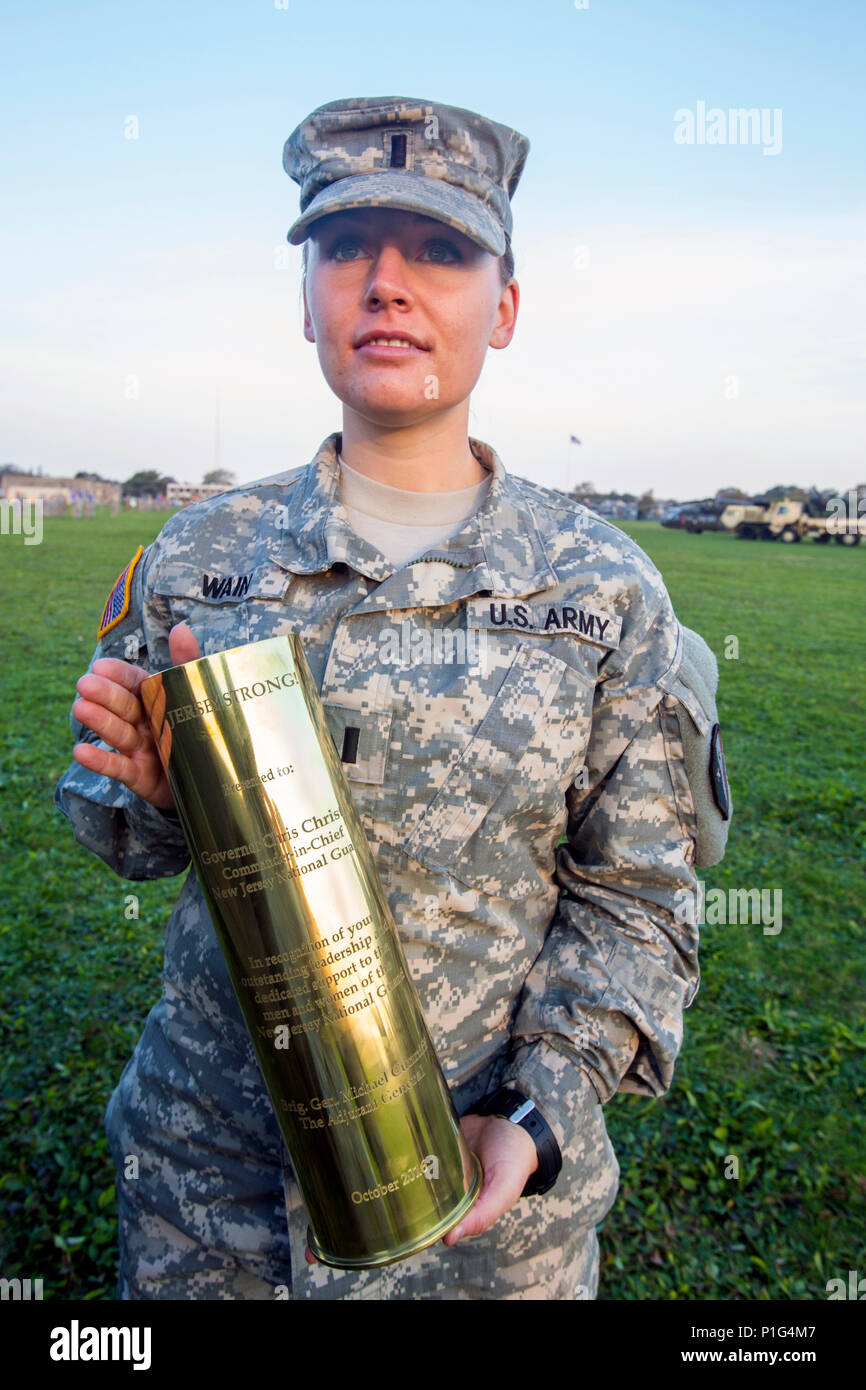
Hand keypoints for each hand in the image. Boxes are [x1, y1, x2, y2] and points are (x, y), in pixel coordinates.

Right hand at [71, 623, 200, 810]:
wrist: (214, 778)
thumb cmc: (200, 731)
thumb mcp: (199, 695)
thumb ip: (189, 663)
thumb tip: (180, 628)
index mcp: (155, 699)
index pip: (133, 682)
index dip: (118, 675)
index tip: (102, 666)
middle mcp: (143, 722)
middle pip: (123, 706)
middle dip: (105, 695)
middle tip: (85, 684)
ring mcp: (139, 749)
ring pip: (117, 733)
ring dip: (99, 721)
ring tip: (81, 708)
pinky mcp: (138, 776)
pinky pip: (118, 768)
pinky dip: (99, 761)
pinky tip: (80, 752)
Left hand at [303, 1112, 538, 1264]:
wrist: (513, 1123)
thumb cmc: (512, 1161)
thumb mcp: (503, 1188)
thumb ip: (484, 1212)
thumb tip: (451, 1239)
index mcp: (440, 1214)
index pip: (398, 1236)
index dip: (367, 1248)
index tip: (329, 1254)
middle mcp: (423, 1195)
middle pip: (379, 1214)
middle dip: (344, 1225)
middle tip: (312, 1240)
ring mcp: (415, 1167)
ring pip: (376, 1180)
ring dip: (348, 1186)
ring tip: (314, 1196)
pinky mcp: (414, 1139)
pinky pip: (387, 1149)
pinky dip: (365, 1151)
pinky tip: (341, 1150)